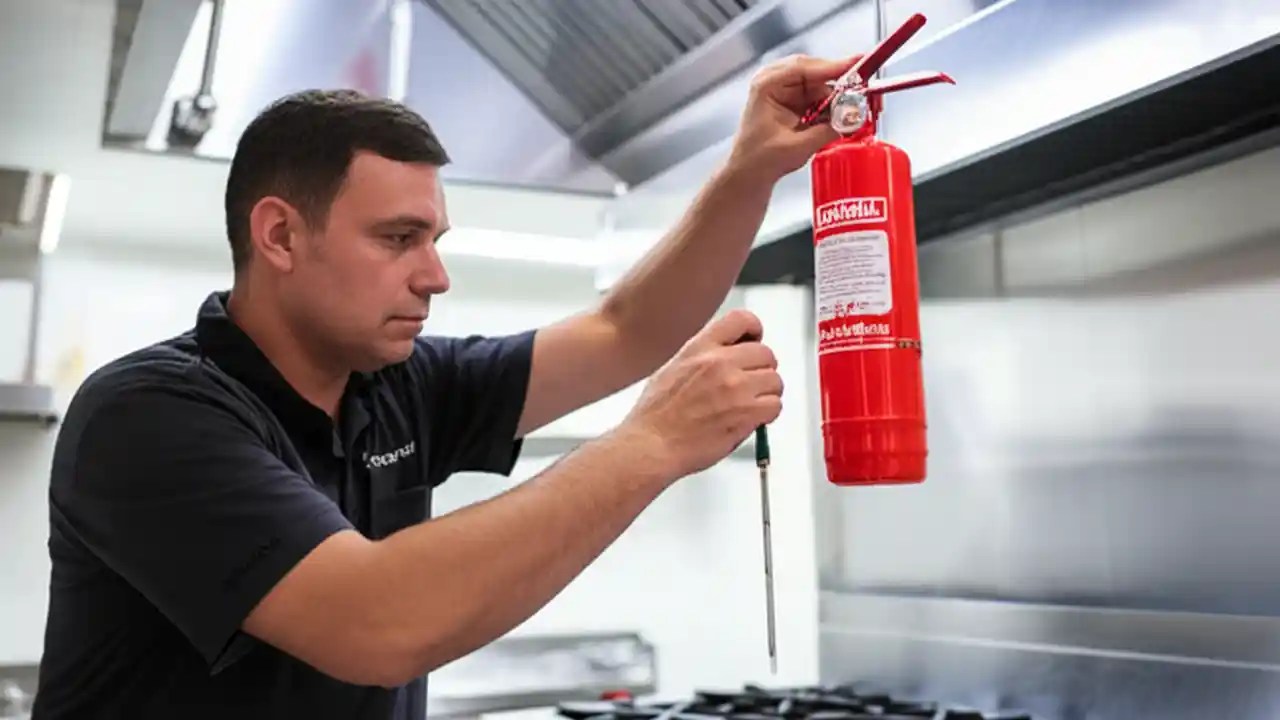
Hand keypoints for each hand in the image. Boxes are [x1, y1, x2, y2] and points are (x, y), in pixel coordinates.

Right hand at [620, 309, 782, 478]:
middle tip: (752, 385)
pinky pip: (775, 405)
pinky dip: (767, 414)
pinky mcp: (746, 412)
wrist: (651, 445)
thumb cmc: (655, 416)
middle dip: (762, 370)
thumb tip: (726, 357)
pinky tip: (751, 419)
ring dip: (767, 394)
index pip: (741, 319)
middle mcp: (719, 362)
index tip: (754, 342)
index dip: (754, 331)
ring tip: (750, 406)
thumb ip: (702, 358)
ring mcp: (735, 386)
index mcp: (699, 348)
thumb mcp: (673, 369)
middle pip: (766, 354)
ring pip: (775, 381)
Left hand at [725, 53, 860, 181]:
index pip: (803, 68)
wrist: (749, 172)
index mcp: (767, 85)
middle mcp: (776, 81)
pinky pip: (821, 96)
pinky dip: (833, 105)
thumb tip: (852, 119)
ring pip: (822, 84)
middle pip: (816, 72)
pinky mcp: (796, 100)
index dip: (832, 66)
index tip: (857, 63)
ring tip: (854, 110)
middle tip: (863, 90)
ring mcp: (786, 89)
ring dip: (839, 97)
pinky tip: (842, 116)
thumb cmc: (760, 159)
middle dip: (840, 82)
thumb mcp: (797, 147)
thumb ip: (826, 130)